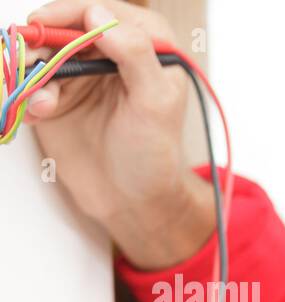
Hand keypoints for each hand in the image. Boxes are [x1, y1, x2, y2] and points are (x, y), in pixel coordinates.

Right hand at [22, 0, 214, 267]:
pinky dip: (30, 92)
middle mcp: (113, 53)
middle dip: (46, 38)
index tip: (48, 23)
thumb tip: (98, 15)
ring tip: (45, 105)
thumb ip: (134, 54)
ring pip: (45, 51)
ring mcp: (84, 74)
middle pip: (67, 25)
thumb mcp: (156, 103)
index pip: (104, 10)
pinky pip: (33, 80)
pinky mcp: (59, 96)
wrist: (133, 201)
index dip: (74, 12)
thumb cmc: (154, 156)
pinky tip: (40, 113)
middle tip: (30, 52)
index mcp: (148, 46)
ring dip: (37, 71)